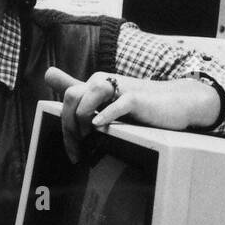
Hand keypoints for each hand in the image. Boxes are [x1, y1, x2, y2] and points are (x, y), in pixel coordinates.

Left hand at [45, 67, 221, 161]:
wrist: (177, 102)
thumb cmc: (142, 105)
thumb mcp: (107, 101)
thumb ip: (80, 91)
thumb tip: (48, 72)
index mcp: (94, 85)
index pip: (67, 99)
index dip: (64, 125)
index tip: (73, 151)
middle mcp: (103, 82)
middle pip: (71, 97)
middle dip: (70, 127)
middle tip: (79, 150)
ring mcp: (120, 88)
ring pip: (87, 95)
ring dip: (82, 120)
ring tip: (91, 137)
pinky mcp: (136, 97)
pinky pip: (116, 104)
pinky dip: (105, 115)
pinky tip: (100, 126)